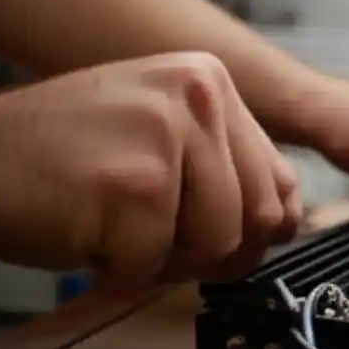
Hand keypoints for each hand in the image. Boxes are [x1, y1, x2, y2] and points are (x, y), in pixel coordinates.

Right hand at [0, 52, 300, 286]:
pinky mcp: (136, 184)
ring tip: (111, 224)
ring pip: (219, 244)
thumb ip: (227, 168)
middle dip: (206, 252)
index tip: (201, 231)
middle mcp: (198, 94)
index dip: (249, 230)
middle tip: (143, 233)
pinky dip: (116, 269)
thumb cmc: (58, 161)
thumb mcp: (157, 137)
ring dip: (161, 260)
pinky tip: (81, 230)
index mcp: (209, 79)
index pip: (282, 181)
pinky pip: (156, 263)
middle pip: (260, 218)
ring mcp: (167, 134)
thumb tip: (290, 220)